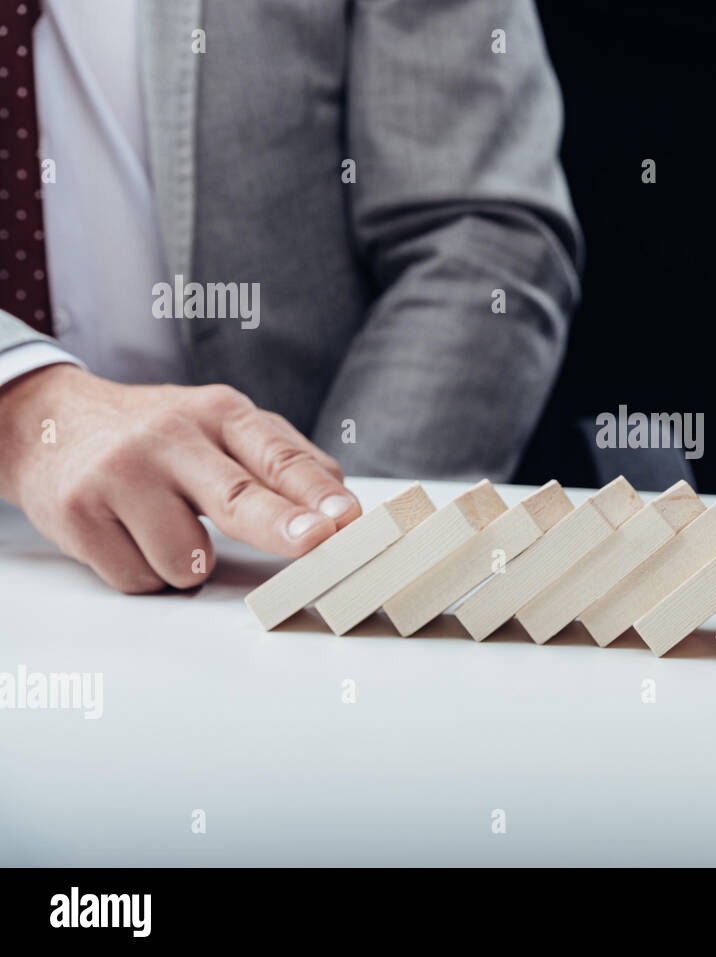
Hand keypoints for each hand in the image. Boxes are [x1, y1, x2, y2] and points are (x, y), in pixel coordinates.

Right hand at [0, 364, 360, 592]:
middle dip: (282, 526)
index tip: (345, 518)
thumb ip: (282, 458)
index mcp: (219, 413)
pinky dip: (146, 572)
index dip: (315, 493)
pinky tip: (128, 533)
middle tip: (316, 542)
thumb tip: (339, 501)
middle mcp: (169, 437)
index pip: (278, 457)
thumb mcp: (222, 426)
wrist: (52, 424)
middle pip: (237, 498)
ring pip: (188, 560)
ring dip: (191, 564)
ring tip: (165, 525)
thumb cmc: (158, 436)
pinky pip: (141, 579)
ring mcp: (119, 474)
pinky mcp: (77, 513)